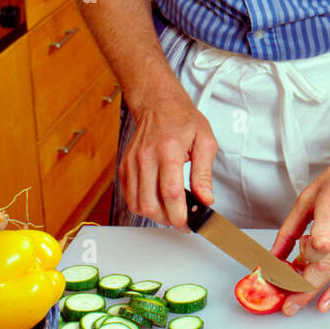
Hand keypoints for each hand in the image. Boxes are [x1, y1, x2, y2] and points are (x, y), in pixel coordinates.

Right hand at [118, 93, 216, 230]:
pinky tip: (156, 202)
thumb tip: (206, 199)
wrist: (158, 104)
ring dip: (154, 216)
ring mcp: (132, 163)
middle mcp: (146, 158)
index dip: (180, 215)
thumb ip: (204, 173)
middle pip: (150, 204)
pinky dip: (142, 206)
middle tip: (181, 220)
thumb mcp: (205, 141)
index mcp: (168, 151)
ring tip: (170, 212)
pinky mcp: (124, 167)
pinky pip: (128, 197)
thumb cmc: (183, 120)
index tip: (188, 224)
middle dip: (167, 220)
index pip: (171, 193)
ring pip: (137, 205)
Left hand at [270, 142, 329, 314]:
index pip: (324, 239)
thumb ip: (291, 227)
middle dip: (301, 287)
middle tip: (286, 304)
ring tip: (296, 304)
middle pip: (326, 263)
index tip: (289, 264)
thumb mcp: (310, 194)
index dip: (308, 254)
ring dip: (314, 289)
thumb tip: (275, 254)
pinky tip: (325, 303)